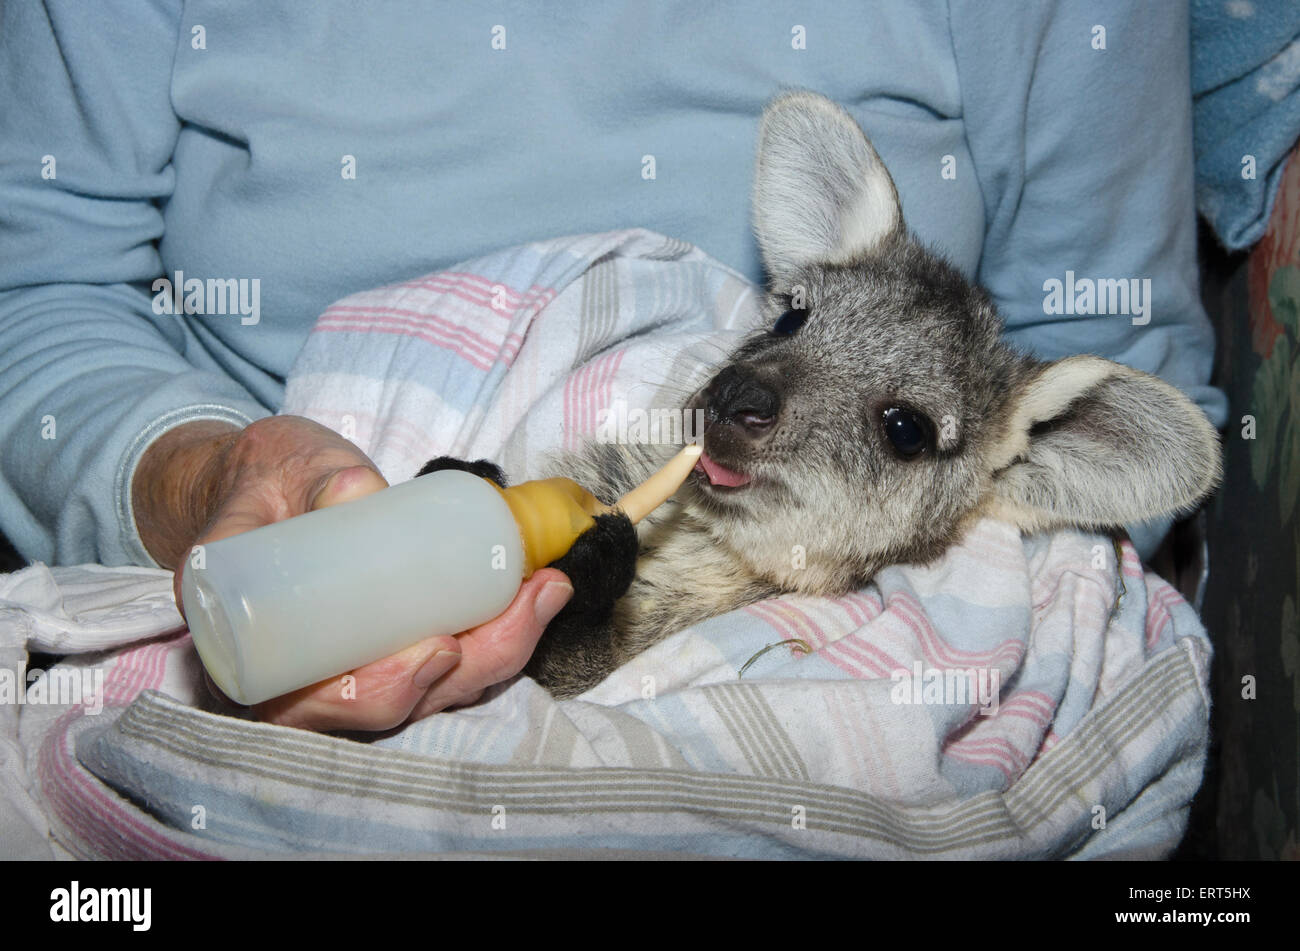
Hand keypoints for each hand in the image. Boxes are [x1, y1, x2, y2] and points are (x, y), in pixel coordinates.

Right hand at [133, 415, 572, 729]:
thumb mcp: (272, 477)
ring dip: (502, 648)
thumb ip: (308, 484)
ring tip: (546, 591)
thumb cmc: (260, 488)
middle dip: (475, 663)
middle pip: (400, 705)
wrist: (265, 484)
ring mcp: (362, 671)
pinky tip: (540, 593)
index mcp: (254, 661)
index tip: (438, 651)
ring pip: (437, 689)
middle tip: (526, 606)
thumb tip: (356, 491)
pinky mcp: (400, 649)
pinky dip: (501, 633)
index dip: (383, 693)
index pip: (320, 706)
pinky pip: (454, 661)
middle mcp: (309, 684)